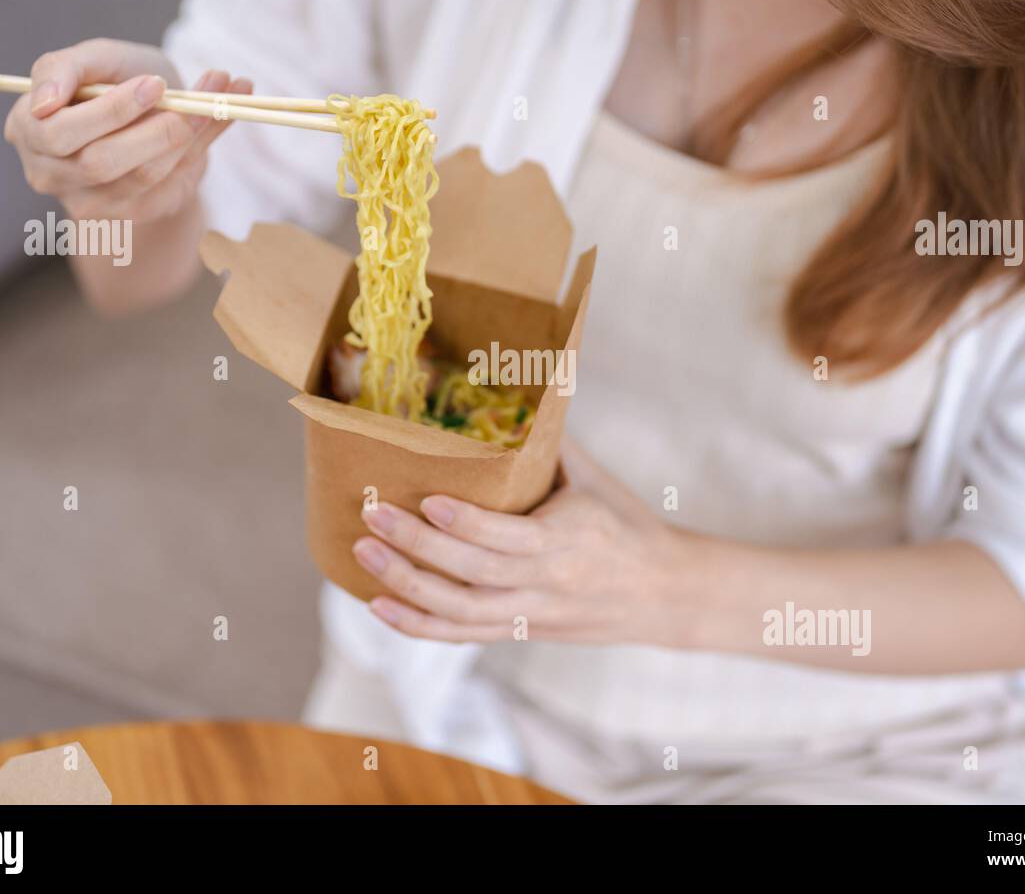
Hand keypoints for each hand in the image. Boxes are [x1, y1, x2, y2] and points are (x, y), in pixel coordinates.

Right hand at [3, 37, 251, 222]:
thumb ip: (62, 68)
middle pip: (100, 163)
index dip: (110, 111)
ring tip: (218, 97)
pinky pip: (169, 185)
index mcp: (27, 129)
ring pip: (142, 176)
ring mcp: (90, 202)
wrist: (151, 111)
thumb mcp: (91, 58)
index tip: (155, 85)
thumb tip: (44, 100)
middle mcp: (49, 174)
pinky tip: (220, 115)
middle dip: (153, 130)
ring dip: (186, 136)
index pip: (59, 131)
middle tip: (191, 100)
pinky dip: (201, 147)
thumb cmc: (112, 79)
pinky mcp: (132, 213)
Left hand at [353, 439, 687, 644]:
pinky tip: (379, 604)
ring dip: (406, 586)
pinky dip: (417, 625)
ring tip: (364, 551)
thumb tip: (503, 390)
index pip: (510, 538)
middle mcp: (547, 583)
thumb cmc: (624, 524)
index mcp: (570, 539)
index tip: (428, 500)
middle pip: (474, 574)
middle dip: (417, 547)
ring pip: (459, 611)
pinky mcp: (517, 631)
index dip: (467, 524)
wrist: (661, 594)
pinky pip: (461, 634)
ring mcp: (529, 613)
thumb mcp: (593, 479)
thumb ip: (546, 443)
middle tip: (371, 513)